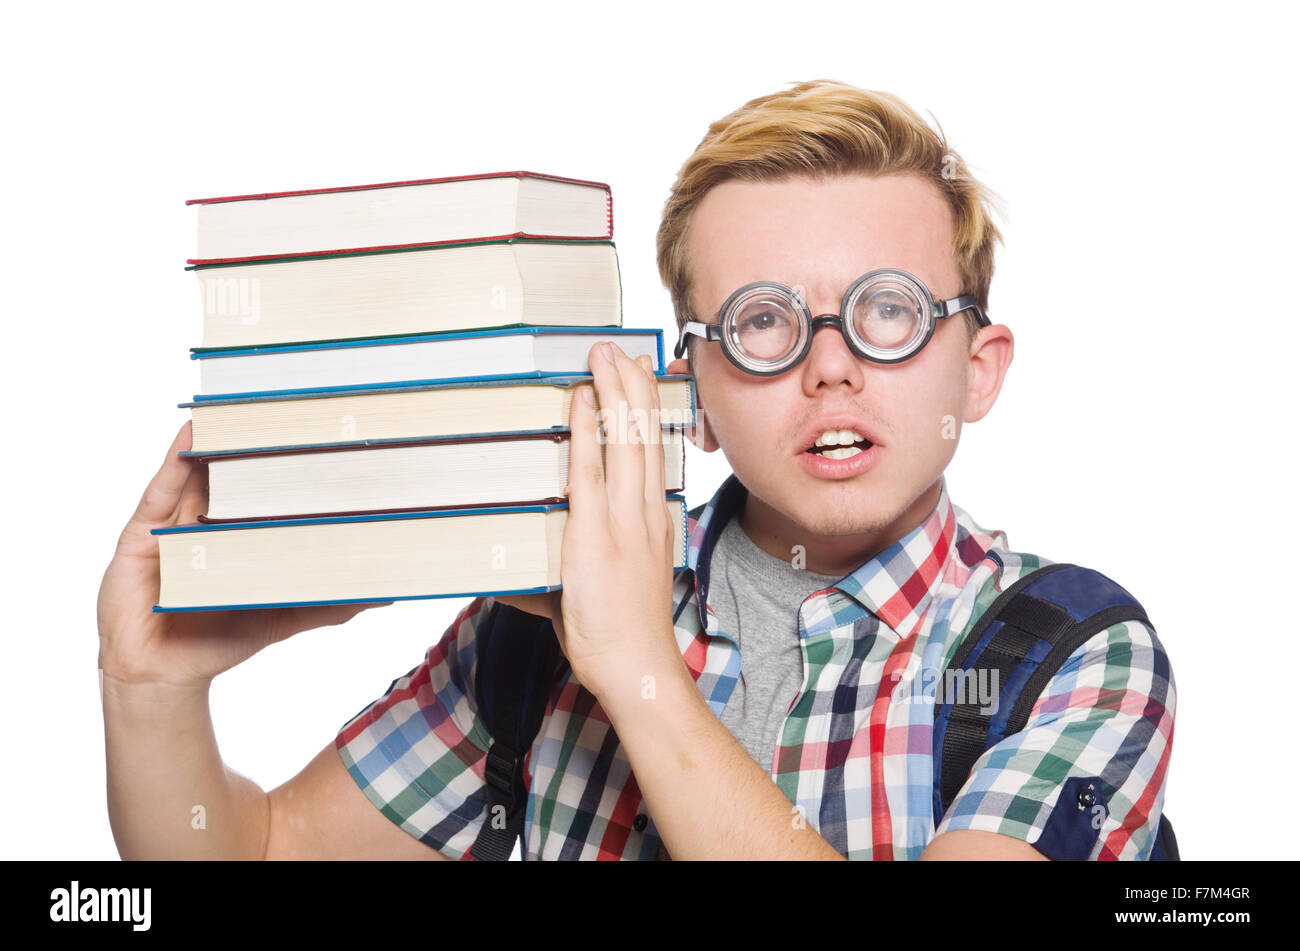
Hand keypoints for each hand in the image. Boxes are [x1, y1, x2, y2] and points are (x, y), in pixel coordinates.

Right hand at [97, 421, 390, 688]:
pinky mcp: (143, 534)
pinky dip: (175, 459)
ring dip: (219, 440)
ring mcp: (174, 524)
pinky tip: (192, 432)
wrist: (162, 675)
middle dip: (259, 445)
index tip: (328, 439)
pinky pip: (161, 490)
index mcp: (241, 537)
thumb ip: (326, 603)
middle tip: (292, 413)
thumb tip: (382, 593)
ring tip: (244, 406)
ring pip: (200, 474)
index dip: (294, 468)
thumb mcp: (281, 617)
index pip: (269, 494)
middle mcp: (208, 523)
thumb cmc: (220, 640)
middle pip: (235, 476)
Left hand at [499, 344, 682, 699]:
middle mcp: (645, 512)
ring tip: (604, 355)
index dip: (648, 409)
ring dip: (615, 392)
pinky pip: (592, 471)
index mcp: (652, 520)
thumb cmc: (620, 635)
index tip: (640, 374)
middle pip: (645, 434)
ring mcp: (624, 522)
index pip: (654, 451)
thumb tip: (514, 574)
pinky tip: (583, 399)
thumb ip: (555, 574)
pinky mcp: (597, 536)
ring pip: (626, 440)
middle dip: (633, 385)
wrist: (639, 669)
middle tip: (619, 349)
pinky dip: (588, 430)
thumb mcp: (595, 592)